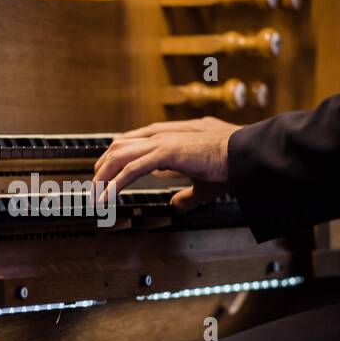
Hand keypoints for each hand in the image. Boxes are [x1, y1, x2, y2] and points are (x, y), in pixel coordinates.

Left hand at [93, 116, 241, 210]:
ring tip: (95, 195)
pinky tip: (108, 196)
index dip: (116, 157)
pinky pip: (132, 168)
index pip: (133, 141)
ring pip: (121, 156)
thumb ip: (187, 194)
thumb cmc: (230, 165)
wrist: (245, 155)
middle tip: (94, 187)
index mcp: (172, 136)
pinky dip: (116, 183)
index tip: (105, 173)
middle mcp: (163, 135)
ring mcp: (163, 142)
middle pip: (120, 146)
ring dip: (104, 177)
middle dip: (103, 166)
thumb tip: (176, 205)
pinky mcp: (166, 152)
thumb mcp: (203, 184)